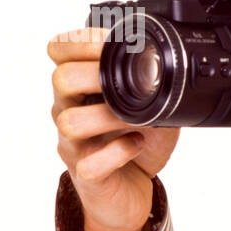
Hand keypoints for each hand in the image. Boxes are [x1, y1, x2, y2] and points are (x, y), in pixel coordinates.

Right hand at [47, 25, 180, 230]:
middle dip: (95, 74)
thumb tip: (171, 57)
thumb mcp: (151, 105)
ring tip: (137, 120)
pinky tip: (136, 145)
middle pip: (60, 79)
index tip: (110, 40)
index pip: (59, 52)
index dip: (79, 40)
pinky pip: (90, 163)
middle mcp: (69, 110)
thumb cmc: (138, 142)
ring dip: (108, 116)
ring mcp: (74, 144)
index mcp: (81, 88)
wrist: (134, 190)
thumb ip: (152, 82)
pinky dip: (117, 152)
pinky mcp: (86, 174)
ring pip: (70, 121)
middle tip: (126, 80)